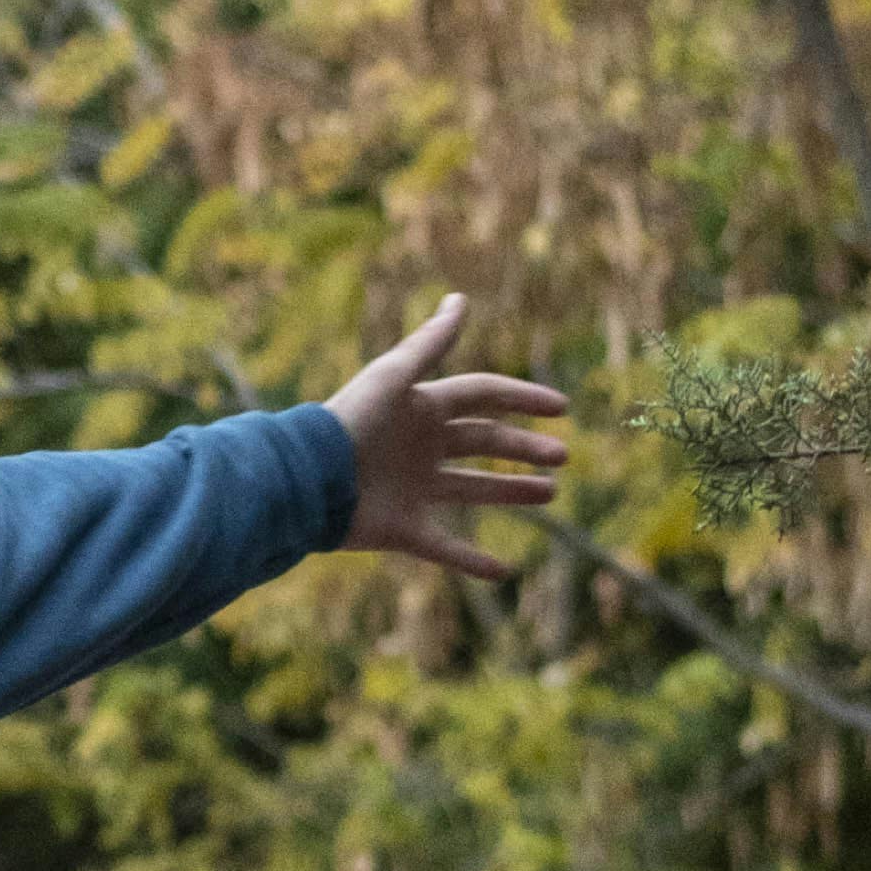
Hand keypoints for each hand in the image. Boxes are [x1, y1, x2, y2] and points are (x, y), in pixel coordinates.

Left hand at [327, 289, 568, 575]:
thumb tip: (461, 299)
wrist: (308, 479)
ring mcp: (414, 490)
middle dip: (525, 448)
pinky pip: (445, 547)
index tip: (561, 407)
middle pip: (485, 443)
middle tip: (563, 456)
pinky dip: (473, 562)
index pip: (484, 397)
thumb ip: (429, 343)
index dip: (522, 398)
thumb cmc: (350, 422)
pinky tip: (504, 571)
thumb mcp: (394, 377)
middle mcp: (422, 447)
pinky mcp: (403, 529)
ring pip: (474, 490)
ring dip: (512, 492)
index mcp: (422, 409)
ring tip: (551, 494)